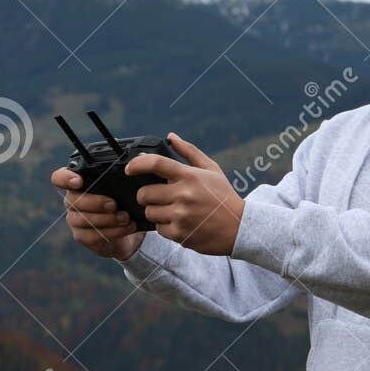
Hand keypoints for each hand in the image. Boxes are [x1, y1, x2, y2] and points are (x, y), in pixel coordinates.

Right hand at [52, 166, 146, 260]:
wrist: (127, 227)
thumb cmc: (122, 200)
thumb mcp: (124, 185)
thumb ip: (127, 171)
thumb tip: (140, 155)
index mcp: (78, 182)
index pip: (59, 178)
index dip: (65, 178)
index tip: (78, 181)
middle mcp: (72, 199)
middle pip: (73, 200)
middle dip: (96, 202)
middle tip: (114, 204)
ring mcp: (74, 219)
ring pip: (83, 220)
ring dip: (107, 219)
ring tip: (126, 218)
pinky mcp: (81, 236)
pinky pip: (91, 236)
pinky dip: (112, 232)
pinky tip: (126, 227)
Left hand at [126, 133, 244, 255]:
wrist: (240, 228)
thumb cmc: (223, 196)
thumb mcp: (211, 170)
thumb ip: (189, 152)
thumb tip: (171, 136)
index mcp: (189, 176)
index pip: (156, 164)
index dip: (137, 164)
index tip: (129, 169)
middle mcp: (183, 195)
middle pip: (144, 194)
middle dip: (147, 195)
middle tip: (158, 197)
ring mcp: (181, 216)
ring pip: (149, 212)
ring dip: (156, 212)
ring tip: (172, 211)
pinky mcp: (180, 234)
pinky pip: (158, 229)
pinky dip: (165, 227)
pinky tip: (180, 223)